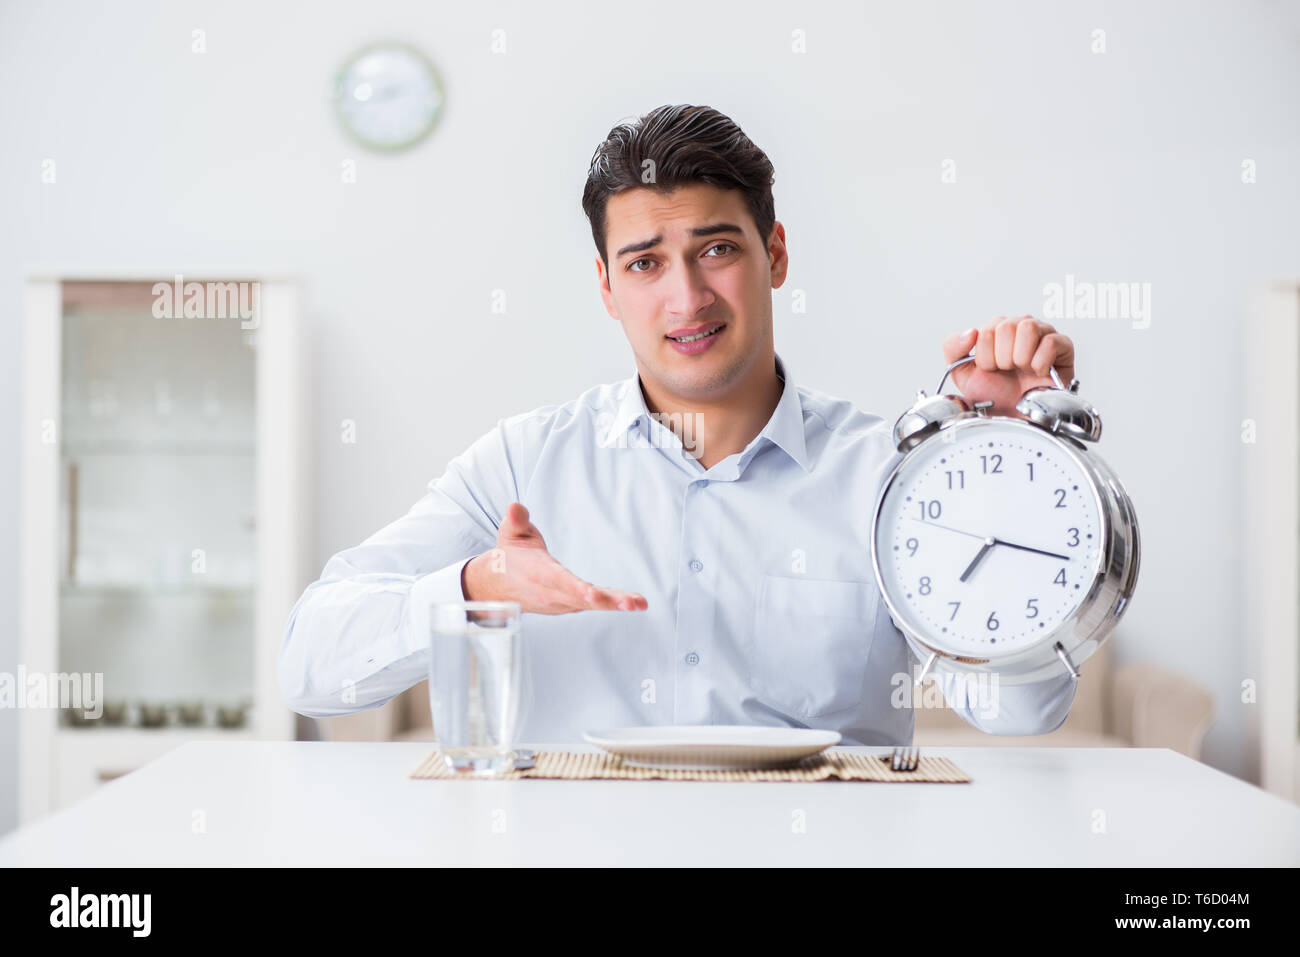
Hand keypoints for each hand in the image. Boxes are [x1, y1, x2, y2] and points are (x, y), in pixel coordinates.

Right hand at [461, 502, 648, 613]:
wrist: (500, 586)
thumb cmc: (511, 555)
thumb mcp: (510, 533)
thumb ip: (515, 520)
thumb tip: (515, 507)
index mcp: (537, 573)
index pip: (558, 581)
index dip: (576, 588)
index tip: (592, 594)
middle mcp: (550, 592)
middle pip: (581, 598)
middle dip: (607, 601)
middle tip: (631, 602)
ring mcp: (560, 602)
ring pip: (591, 604)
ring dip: (616, 604)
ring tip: (639, 603)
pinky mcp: (569, 605)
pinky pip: (593, 605)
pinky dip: (612, 604)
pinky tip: (634, 603)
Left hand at [941, 317, 1075, 418]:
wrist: (1015, 417)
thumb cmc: (994, 395)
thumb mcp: (963, 373)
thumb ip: (953, 348)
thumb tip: (969, 331)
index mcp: (997, 330)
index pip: (987, 329)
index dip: (986, 356)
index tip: (992, 369)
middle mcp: (1020, 327)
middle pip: (1006, 326)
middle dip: (1002, 358)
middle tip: (1008, 371)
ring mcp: (1042, 334)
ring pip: (1028, 327)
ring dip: (1021, 357)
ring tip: (1023, 370)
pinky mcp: (1063, 346)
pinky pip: (1051, 341)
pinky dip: (1040, 362)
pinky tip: (1038, 372)